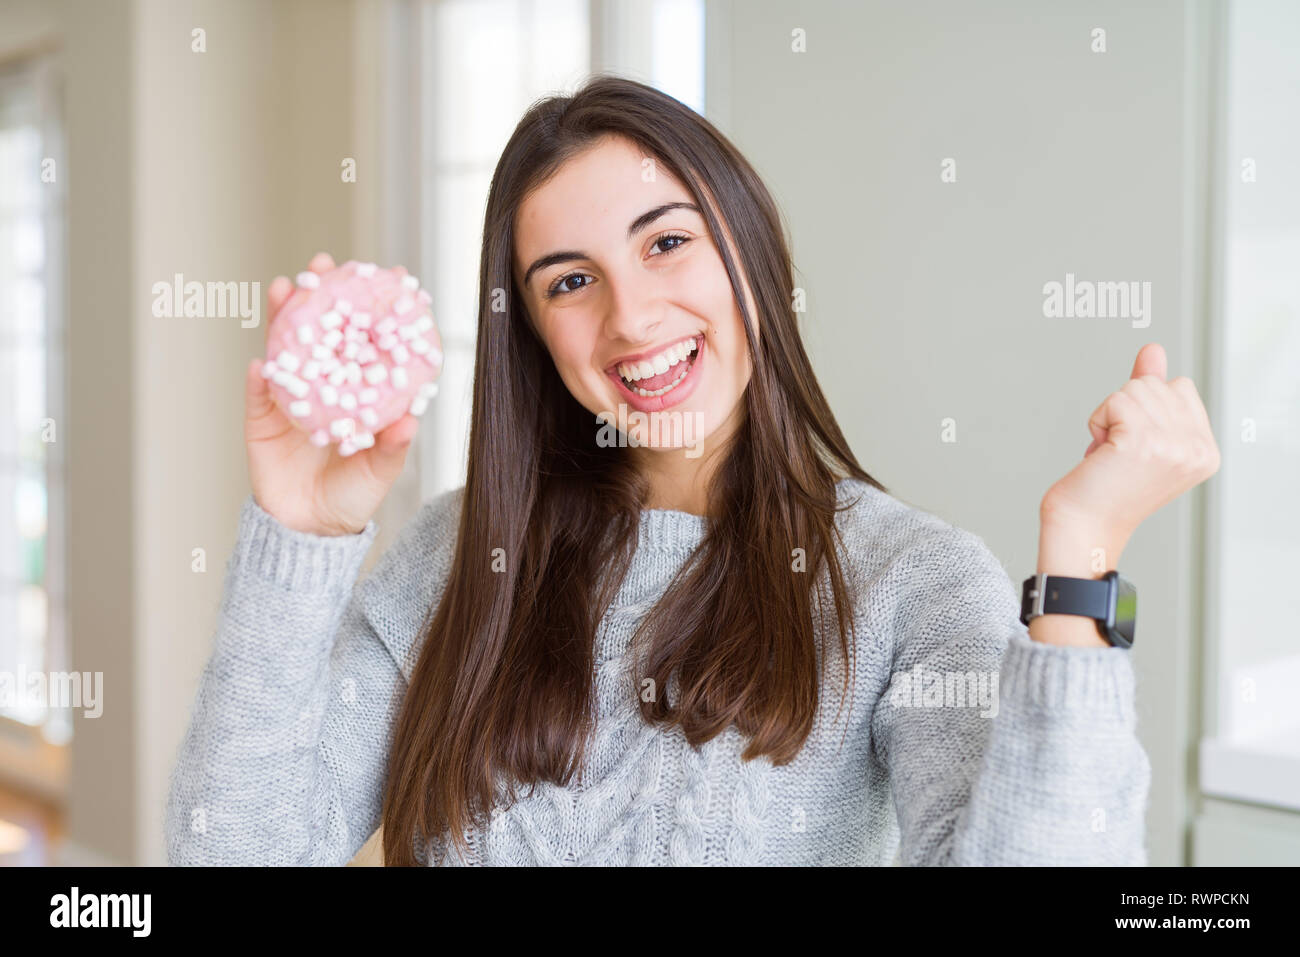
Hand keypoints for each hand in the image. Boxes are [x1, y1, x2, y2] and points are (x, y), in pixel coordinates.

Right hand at [245, 252, 428, 535]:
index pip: (363, 341)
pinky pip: (257, 394)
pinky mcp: (261, 419)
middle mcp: (323, 386)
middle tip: (323, 264)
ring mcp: (289, 399)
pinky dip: (259, 377)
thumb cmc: (354, 495)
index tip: (387, 277)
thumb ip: (393, 446)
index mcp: (355, 391)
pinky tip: (261, 361)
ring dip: (281, 318)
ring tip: (283, 289)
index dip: (371, 310)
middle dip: (319, 296)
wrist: (311, 529)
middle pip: (320, 332)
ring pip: (284, 350)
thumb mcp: (381, 471)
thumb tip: (411, 421)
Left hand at [1040, 341, 1220, 550]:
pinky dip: (1098, 422)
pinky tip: (1102, 452)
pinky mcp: (1144, 441)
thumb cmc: (1106, 486)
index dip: (1144, 409)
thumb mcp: (1139, 433)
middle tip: (1119, 454)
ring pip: (1134, 388)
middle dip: (1125, 410)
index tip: (1136, 449)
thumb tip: (1153, 348)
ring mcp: (1175, 444)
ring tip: (1111, 454)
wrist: (1084, 525)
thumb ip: (1151, 389)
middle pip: (1155, 383)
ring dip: (1109, 417)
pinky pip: (1114, 400)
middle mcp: (1198, 448)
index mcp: (1206, 450)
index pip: (1179, 387)